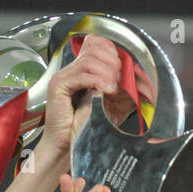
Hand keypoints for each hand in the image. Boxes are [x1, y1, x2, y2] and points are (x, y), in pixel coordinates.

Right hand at [40, 36, 122, 165]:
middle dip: (112, 62)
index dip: (111, 51)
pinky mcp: (59, 86)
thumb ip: (118, 90)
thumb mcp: (108, 105)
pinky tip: (107, 91)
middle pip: (93, 48)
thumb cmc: (84, 130)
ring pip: (90, 61)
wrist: (66, 147)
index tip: (122, 69)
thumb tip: (133, 78)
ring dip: (107, 73)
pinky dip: (99, 81)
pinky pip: (82, 75)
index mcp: (80, 72)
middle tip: (120, 79)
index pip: (95, 44)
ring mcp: (63, 77)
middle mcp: (70, 70)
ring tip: (114, 89)